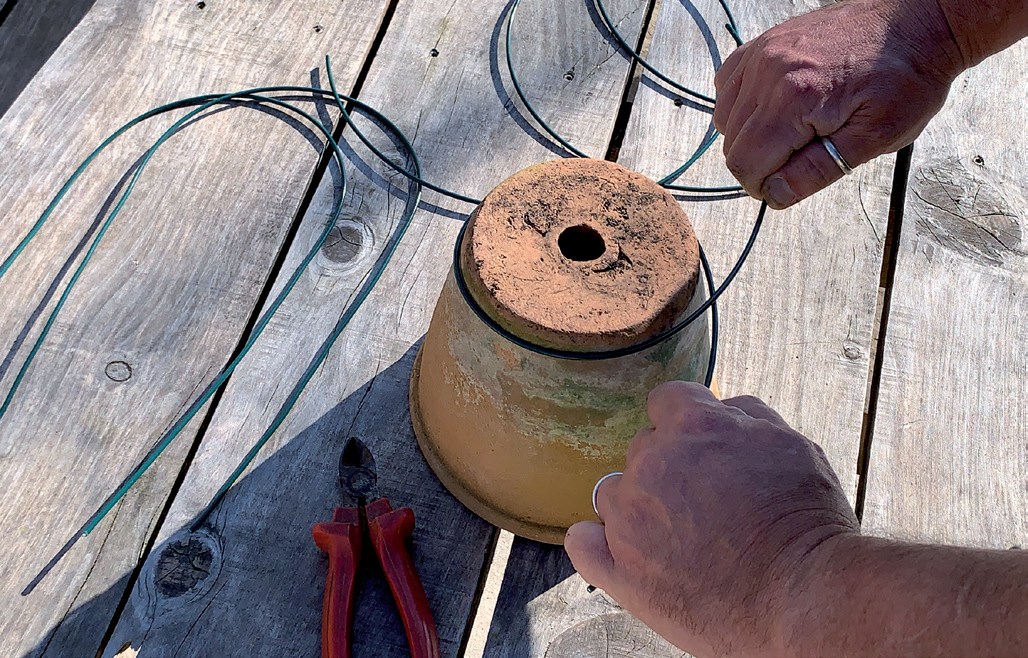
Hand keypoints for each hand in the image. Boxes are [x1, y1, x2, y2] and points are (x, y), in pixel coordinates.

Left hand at [564, 382, 858, 657]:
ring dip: (638, 504)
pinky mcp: (619, 570)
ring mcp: (629, 518)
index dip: (688, 420)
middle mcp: (651, 464)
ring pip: (612, 491)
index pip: (667, 399)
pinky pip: (582, 542)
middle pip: (643, 447)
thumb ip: (748, 415)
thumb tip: (722, 406)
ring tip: (679, 535)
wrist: (803, 600)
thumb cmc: (807, 522)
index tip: (705, 445)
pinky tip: (623, 550)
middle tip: (710, 501)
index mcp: (693, 427)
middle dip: (671, 466)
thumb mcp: (793, 445)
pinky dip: (597, 543)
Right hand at [712, 0, 963, 208]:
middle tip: (801, 160)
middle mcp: (769, 72)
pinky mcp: (765, 42)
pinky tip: (774, 109)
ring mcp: (763, 53)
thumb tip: (775, 194)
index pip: (746, 165)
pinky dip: (742, 105)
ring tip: (792, 134)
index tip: (791, 185)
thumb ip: (820, 170)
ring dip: (750, 138)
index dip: (765, 187)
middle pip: (731, 145)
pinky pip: (728, 85)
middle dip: (760, 165)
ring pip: (725, 117)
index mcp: (795, 99)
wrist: (918, 21)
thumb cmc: (906, 76)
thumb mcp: (876, 137)